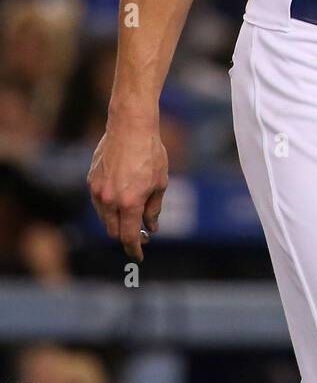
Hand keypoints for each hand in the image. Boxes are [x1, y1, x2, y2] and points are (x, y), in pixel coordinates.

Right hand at [87, 122, 167, 262]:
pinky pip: (99, 201)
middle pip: (114, 231)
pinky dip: (109, 206)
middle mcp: (109, 200)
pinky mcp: (91, 180)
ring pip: (104, 218)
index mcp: (129, 203)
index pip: (129, 237)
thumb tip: (151, 227)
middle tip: (141, 234)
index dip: (135, 249)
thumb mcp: (160, 182)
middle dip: (126, 236)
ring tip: (132, 212)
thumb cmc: (150, 152)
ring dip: (117, 221)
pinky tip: (121, 196)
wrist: (130, 126)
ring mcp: (97, 190)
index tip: (139, 256)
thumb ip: (153, 209)